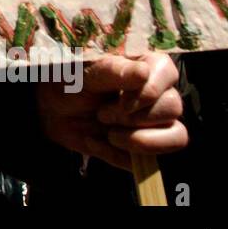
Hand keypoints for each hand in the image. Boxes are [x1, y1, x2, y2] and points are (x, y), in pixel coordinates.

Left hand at [37, 52, 186, 171]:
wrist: (51, 109)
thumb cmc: (70, 81)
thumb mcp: (84, 73)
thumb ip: (112, 72)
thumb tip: (143, 73)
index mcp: (146, 66)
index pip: (168, 73)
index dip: (151, 91)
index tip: (124, 102)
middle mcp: (158, 93)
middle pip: (172, 108)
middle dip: (134, 117)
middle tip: (102, 114)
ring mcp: (155, 123)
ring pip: (176, 137)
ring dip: (139, 141)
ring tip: (108, 134)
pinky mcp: (145, 148)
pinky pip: (149, 161)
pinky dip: (119, 156)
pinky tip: (95, 142)